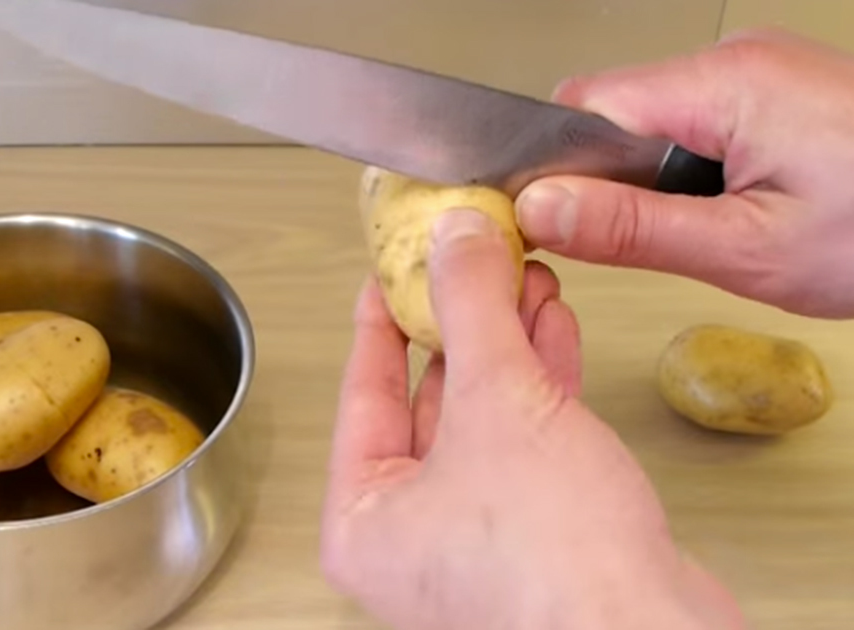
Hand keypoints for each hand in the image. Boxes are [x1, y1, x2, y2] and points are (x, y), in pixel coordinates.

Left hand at [320, 209, 745, 629]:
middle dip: (461, 324)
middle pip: (427, 402)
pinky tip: (554, 331)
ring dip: (509, 346)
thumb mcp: (496, 400)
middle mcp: (410, 537)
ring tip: (526, 280)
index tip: (391, 271)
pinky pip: (527, 445)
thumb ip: (471, 308)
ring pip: (483, 420)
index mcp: (362, 519)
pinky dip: (542, 387)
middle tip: (473, 263)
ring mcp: (476, 542)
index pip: (362, 393)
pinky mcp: (540, 540)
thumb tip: (453, 238)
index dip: (381, 320)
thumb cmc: (552, 562)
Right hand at [516, 27, 853, 317]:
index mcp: (722, 84)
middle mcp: (738, 61)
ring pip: (651, 117)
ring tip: (692, 230)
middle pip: (611, 108)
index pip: (583, 107)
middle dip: (598, 176)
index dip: (549, 166)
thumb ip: (634, 229)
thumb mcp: (747, 249)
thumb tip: (542, 210)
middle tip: (624, 242)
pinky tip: (717, 209)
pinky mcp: (779, 93)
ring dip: (646, 177)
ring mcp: (761, 72)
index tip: (539, 221)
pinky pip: (695, 120)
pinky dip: (684, 168)